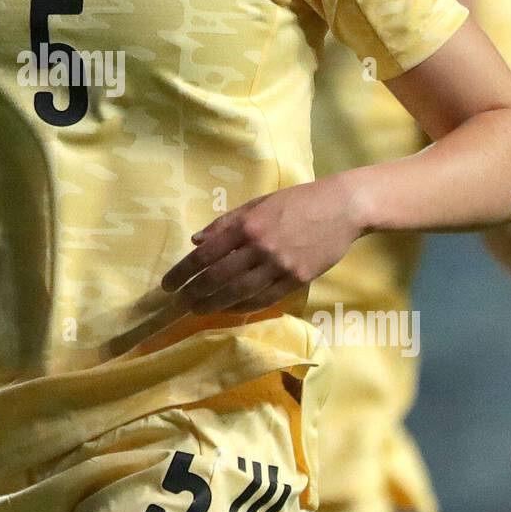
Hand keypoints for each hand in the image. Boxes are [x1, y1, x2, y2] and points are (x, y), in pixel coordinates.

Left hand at [160, 177, 363, 315]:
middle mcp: (260, 247)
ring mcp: (280, 266)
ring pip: (239, 293)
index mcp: (247, 225)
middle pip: (218, 278)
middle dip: (194, 293)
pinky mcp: (297, 279)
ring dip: (214, 304)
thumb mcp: (258, 203)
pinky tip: (228, 309)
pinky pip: (264, 299)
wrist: (342, 208)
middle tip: (178, 303)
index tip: (168, 284)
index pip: (206, 255)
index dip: (183, 273)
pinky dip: (243, 306)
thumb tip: (196, 242)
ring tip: (197, 310)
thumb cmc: (297, 201)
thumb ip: (226, 223)